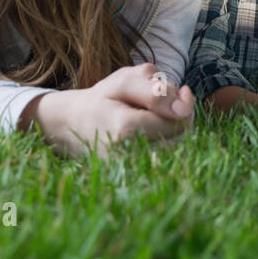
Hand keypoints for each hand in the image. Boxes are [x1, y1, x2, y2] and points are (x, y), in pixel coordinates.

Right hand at [26, 63, 194, 157]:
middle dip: (180, 116)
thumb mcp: (124, 81)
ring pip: (177, 149)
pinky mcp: (132, 177)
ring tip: (158, 115)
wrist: (72, 125)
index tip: (183, 90)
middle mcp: (128, 156)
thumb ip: (156, 91)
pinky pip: (165, 159)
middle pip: (181, 138)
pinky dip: (167, 142)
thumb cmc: (101, 99)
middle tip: (168, 100)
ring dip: (176, 129)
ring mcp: (129, 171)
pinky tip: (154, 129)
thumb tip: (184, 109)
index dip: (184, 104)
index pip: (177, 121)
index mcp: (124, 129)